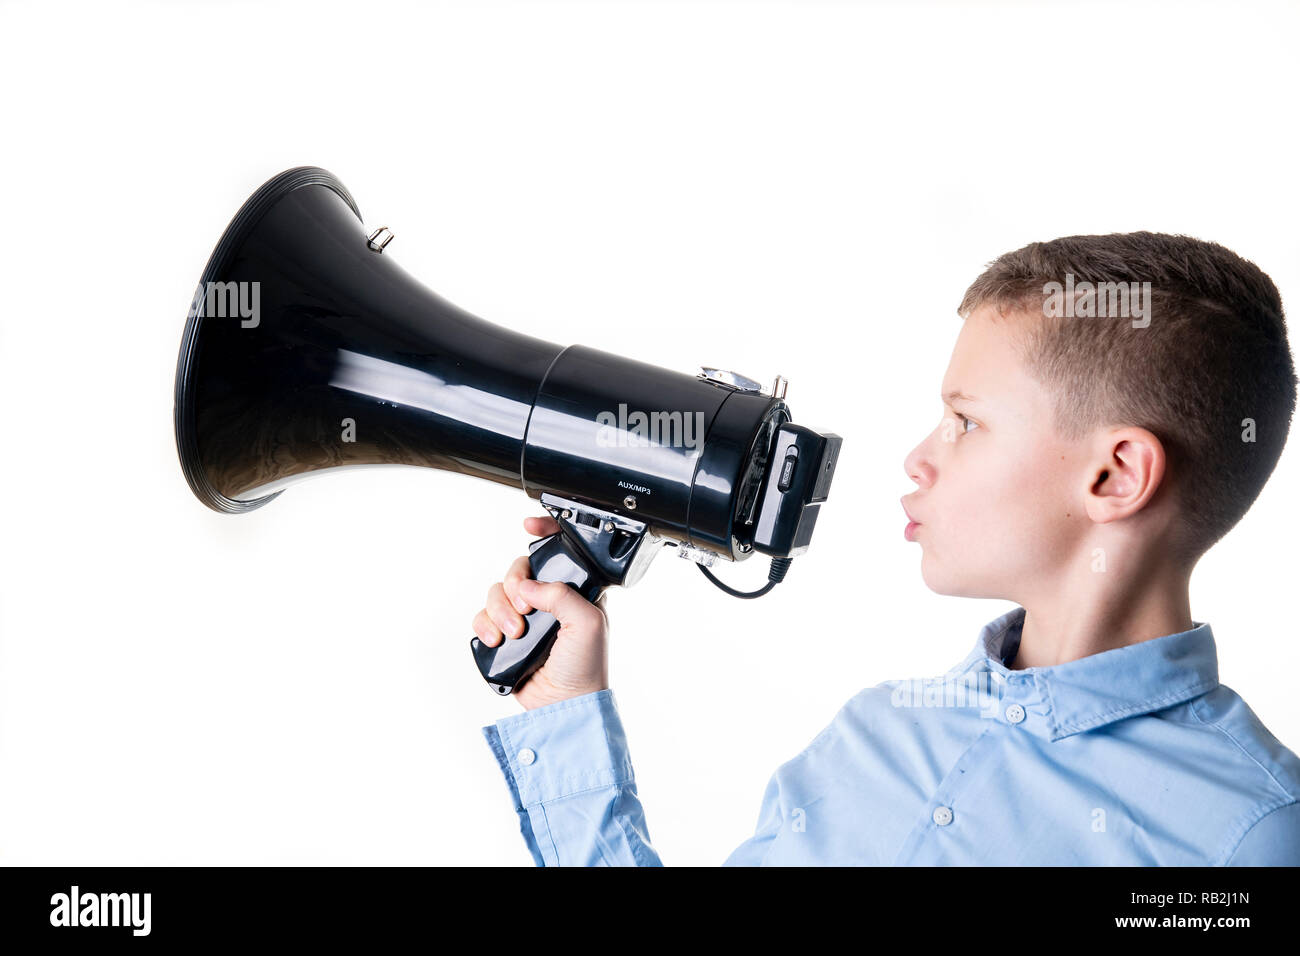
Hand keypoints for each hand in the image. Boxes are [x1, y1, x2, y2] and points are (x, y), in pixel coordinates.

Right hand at [471, 515, 609, 709]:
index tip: (528, 525)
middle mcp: (547, 601)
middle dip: (514, 587)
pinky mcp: (505, 637)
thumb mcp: (588, 622)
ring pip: (497, 593)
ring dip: (499, 610)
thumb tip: (527, 586)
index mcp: (572, 591)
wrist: (563, 705)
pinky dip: (484, 625)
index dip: (543, 533)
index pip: (556, 553)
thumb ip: (561, 594)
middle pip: (518, 571)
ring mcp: (524, 618)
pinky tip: (497, 639)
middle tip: (525, 611)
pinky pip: (483, 617)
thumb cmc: (585, 667)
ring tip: (514, 634)